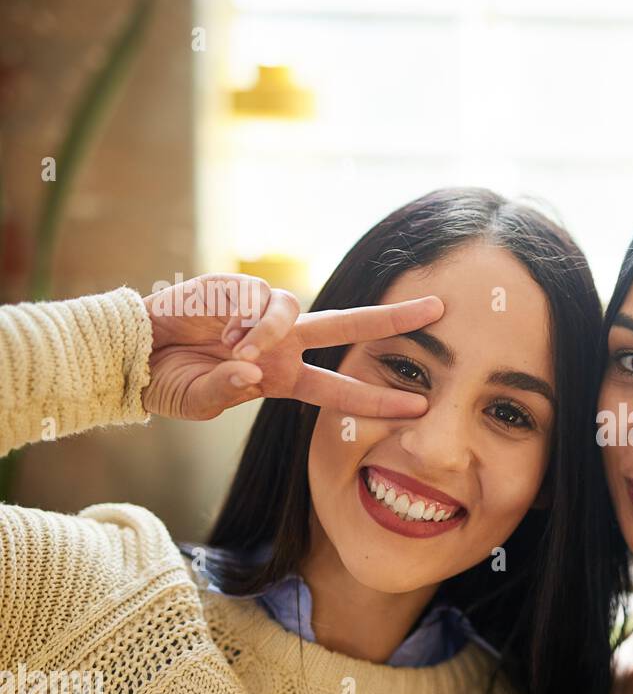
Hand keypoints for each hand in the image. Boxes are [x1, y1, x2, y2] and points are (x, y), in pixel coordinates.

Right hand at [140, 273, 441, 420]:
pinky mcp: (242, 287)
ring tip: (236, 353)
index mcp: (285, 377)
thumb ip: (225, 393)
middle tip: (440, 310)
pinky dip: (249, 323)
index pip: (342, 389)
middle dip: (395, 319)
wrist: (132, 352)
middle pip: (352, 327)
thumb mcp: (199, 402)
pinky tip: (223, 334)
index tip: (419, 407)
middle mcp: (285, 343)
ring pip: (298, 313)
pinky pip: (262, 303)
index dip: (379, 399)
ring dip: (271, 336)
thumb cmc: (169, 381)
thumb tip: (251, 375)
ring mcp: (266, 314)